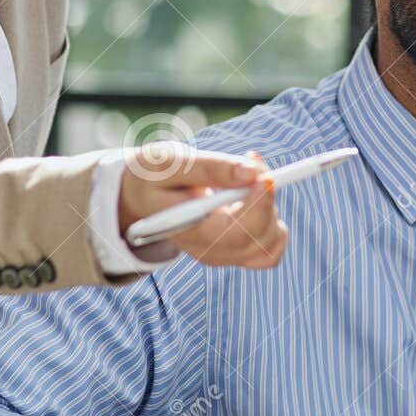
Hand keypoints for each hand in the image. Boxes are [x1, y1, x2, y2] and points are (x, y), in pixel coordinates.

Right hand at [117, 144, 286, 269]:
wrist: (143, 196)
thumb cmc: (153, 176)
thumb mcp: (170, 163)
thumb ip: (210, 167)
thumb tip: (253, 172)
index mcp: (189, 231)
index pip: (234, 232)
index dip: (258, 206)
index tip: (266, 176)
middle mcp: (208, 250)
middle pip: (257, 238)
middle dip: (265, 197)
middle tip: (252, 160)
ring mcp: (223, 255)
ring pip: (270, 243)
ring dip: (269, 207)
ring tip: (244, 178)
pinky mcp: (235, 252)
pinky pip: (271, 246)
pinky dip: (272, 219)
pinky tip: (253, 196)